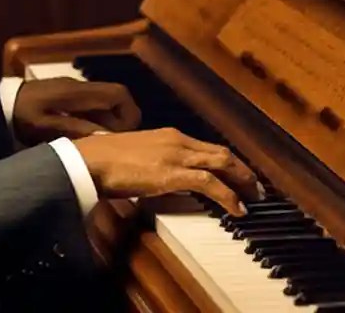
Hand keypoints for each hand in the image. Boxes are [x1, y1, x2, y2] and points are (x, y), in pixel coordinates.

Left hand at [11, 77, 141, 143]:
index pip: (118, 94)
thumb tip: (107, 136)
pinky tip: (87, 136)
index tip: (125, 136)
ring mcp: (73, 89)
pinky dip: (97, 119)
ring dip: (109, 121)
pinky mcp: (66, 94)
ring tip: (102, 143)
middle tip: (115, 143)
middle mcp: (81, 87)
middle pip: (116, 97)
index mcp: (78, 92)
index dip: (129, 114)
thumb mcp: (44, 127)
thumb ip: (76, 130)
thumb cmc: (20, 116)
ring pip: (105, 102)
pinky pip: (92, 104)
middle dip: (122, 120)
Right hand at [73, 127, 262, 215]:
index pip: (207, 147)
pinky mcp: (173, 173)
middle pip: (221, 152)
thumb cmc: (103, 161)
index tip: (238, 173)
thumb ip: (154, 164)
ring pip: (222, 163)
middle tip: (256, 186)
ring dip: (242, 180)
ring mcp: (177, 155)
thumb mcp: (136, 157)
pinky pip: (210, 183)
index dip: (227, 161)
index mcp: (169, 136)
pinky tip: (236, 208)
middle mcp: (178, 141)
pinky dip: (228, 196)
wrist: (88, 160)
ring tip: (254, 197)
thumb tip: (162, 179)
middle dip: (242, 169)